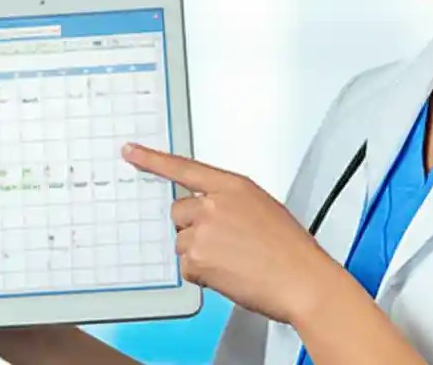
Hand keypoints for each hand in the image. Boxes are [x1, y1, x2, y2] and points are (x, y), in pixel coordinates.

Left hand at [121, 144, 341, 324]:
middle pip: (178, 212)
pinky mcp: (197, 258)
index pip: (184, 167)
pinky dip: (202, 275)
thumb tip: (210, 214)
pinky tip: (230, 274)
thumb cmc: (290, 249)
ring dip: (199, 254)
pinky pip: (186, 268)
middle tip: (224, 244)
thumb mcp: (264, 209)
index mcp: (233, 186)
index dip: (153, 159)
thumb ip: (231, 203)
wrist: (301, 279)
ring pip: (181, 243)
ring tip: (234, 261)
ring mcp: (203, 230)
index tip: (131, 152)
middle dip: (192, 228)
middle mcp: (214, 203)